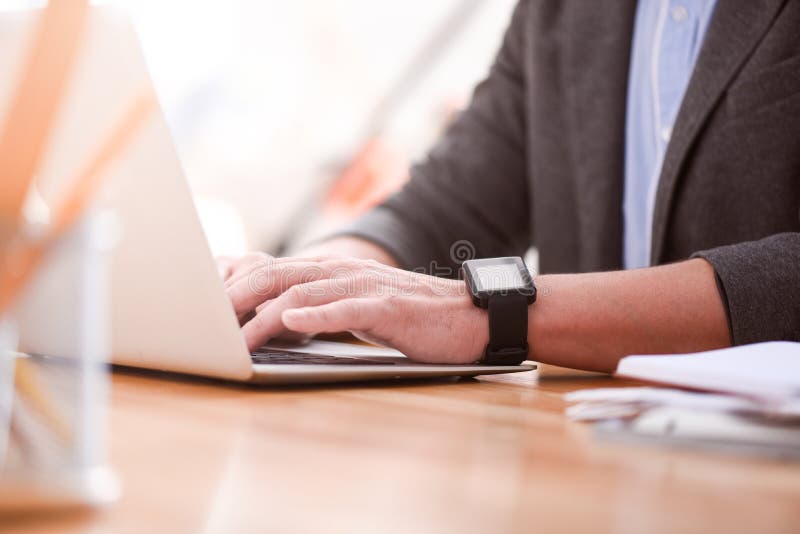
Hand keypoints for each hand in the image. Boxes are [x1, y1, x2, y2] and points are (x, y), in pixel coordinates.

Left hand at [223, 255, 488, 363]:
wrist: (467, 314)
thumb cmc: (410, 318)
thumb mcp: (357, 310)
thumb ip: (320, 309)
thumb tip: (277, 323)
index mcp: (331, 273)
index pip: (271, 272)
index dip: (234, 287)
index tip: (201, 312)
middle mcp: (342, 272)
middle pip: (275, 275)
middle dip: (233, 299)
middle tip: (200, 324)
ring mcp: (364, 286)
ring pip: (302, 292)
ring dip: (263, 316)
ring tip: (234, 338)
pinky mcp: (386, 306)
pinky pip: (346, 308)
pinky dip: (316, 315)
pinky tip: (291, 322)